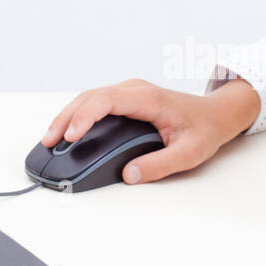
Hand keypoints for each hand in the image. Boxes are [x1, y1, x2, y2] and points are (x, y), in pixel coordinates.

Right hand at [39, 77, 259, 183]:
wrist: (216, 114)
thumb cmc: (205, 129)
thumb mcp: (189, 152)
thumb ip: (160, 164)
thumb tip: (130, 174)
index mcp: (149, 99)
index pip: (107, 101)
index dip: (85, 116)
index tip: (72, 136)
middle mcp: (135, 91)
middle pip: (90, 97)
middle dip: (66, 118)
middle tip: (49, 141)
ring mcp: (129, 93)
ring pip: (89, 98)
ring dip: (68, 116)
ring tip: (50, 139)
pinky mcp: (126, 101)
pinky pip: (96, 104)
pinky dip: (78, 116)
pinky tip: (67, 132)